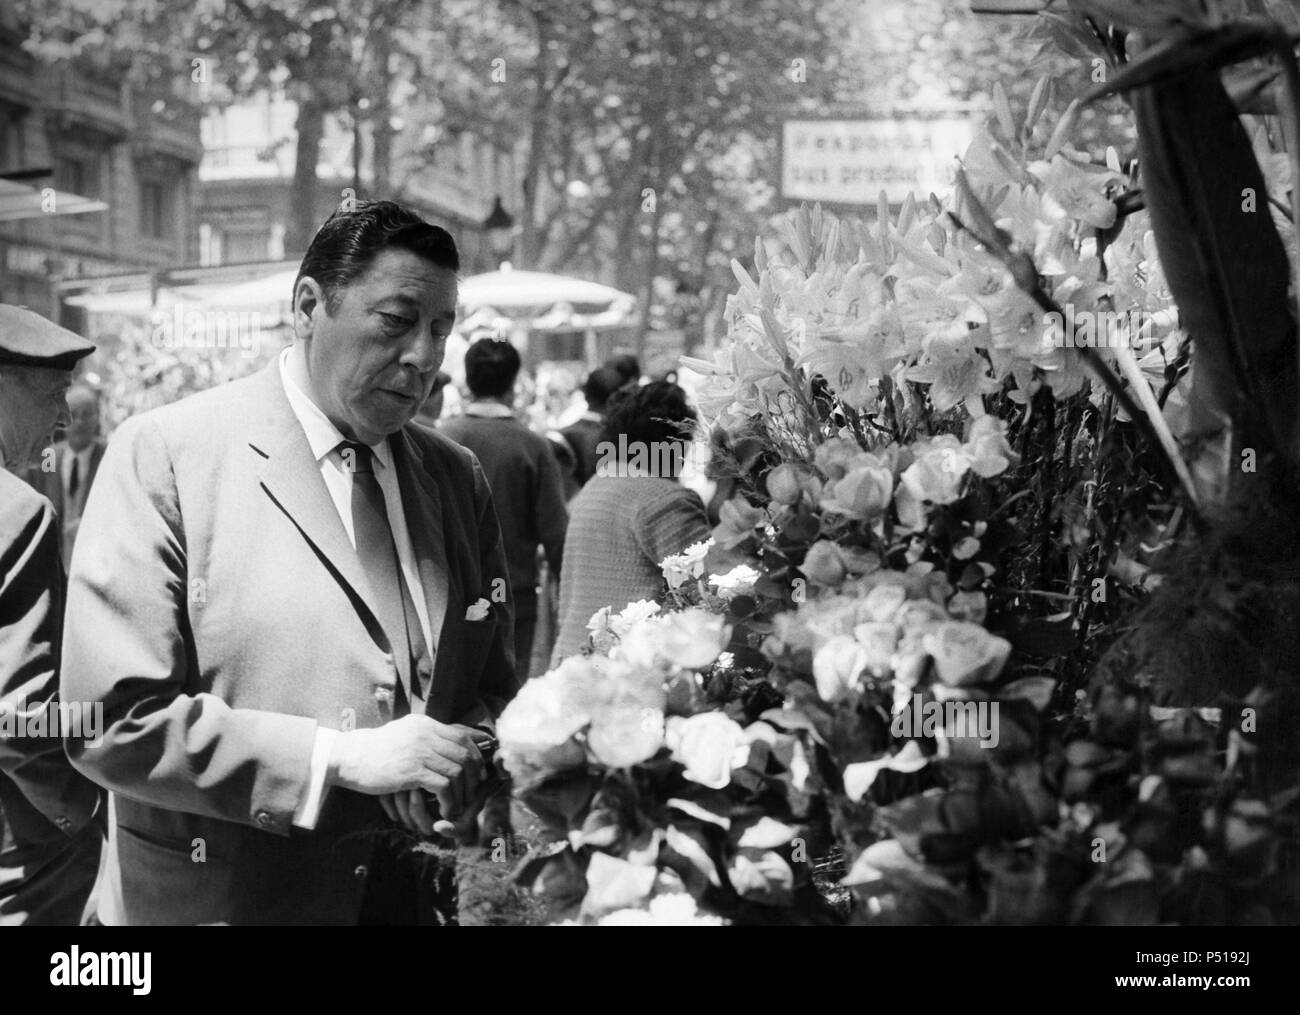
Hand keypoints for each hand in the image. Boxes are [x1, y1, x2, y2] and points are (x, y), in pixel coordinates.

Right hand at [329, 715, 483, 813]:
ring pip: (456, 770)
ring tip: (458, 805)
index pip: (462, 735)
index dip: (475, 754)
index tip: (477, 772)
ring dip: (462, 792)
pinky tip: (444, 810)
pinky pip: (443, 786)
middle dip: (473, 775)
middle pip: (464, 753)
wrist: (349, 757)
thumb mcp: (403, 733)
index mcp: (425, 724)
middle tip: (472, 792)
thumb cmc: (375, 749)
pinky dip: (449, 800)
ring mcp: (419, 751)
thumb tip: (446, 742)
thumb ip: (424, 735)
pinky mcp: (412, 771)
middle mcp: (426, 734)